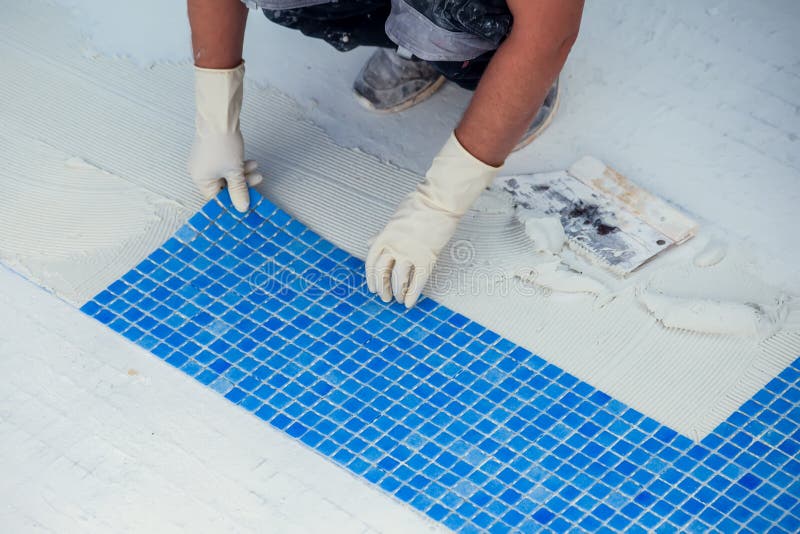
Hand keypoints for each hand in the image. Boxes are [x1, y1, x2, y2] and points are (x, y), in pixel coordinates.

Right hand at [189, 61, 261, 211]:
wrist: (219, 117)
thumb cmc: (223, 145)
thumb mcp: (235, 172)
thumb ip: (239, 191)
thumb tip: (242, 209)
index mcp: (200, 180)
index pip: (217, 198)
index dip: (234, 200)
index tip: (248, 200)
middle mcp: (200, 171)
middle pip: (224, 185)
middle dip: (242, 183)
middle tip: (258, 179)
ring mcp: (205, 160)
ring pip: (227, 174)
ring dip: (243, 172)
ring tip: (256, 167)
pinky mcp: (212, 150)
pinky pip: (226, 163)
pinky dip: (237, 164)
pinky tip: (250, 161)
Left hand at [366, 132, 500, 307]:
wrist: (438, 202)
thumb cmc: (418, 206)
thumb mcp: (394, 219)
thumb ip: (382, 234)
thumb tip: (369, 242)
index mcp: (384, 237)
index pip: (372, 263)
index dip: (371, 278)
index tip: (372, 287)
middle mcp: (394, 247)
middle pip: (383, 273)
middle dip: (383, 288)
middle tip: (385, 297)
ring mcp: (410, 253)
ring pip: (399, 280)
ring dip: (398, 293)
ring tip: (398, 299)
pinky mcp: (426, 258)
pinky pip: (418, 282)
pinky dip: (413, 294)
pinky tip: (410, 303)